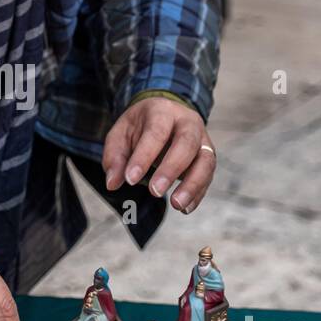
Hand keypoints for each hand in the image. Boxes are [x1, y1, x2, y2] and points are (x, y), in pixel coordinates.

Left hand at [102, 96, 215, 213]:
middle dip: (171, 169)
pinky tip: (185, 209)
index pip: (156, 132)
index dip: (144, 156)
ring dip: (193, 185)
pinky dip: (198, 194)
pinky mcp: (208, 156)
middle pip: (187, 143)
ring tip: (176, 205)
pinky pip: (208, 175)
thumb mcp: (120, 134)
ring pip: (206, 160)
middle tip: (155, 192)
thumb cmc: (140, 127)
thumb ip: (115, 157)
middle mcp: (188, 122)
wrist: (164, 115)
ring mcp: (202, 139)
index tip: (130, 180)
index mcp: (162, 111)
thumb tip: (112, 183)